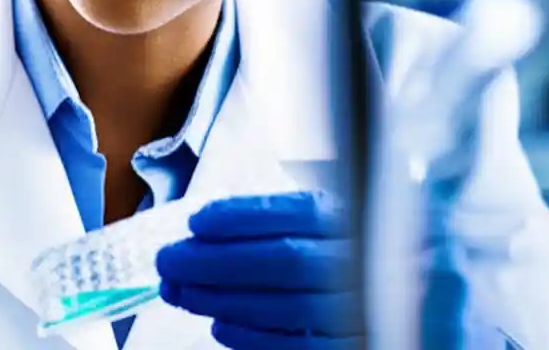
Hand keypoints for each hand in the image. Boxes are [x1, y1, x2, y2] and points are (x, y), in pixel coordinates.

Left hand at [156, 192, 360, 349]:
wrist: (380, 296)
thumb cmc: (327, 252)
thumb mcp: (312, 222)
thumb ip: (271, 221)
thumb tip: (200, 232)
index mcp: (348, 218)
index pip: (295, 212)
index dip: (240, 217)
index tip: (195, 222)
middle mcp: (358, 260)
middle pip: (284, 259)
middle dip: (215, 261)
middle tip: (168, 262)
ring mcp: (356, 307)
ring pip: (285, 306)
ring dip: (221, 299)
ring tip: (180, 292)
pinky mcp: (346, 344)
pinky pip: (295, 345)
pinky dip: (250, 336)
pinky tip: (219, 325)